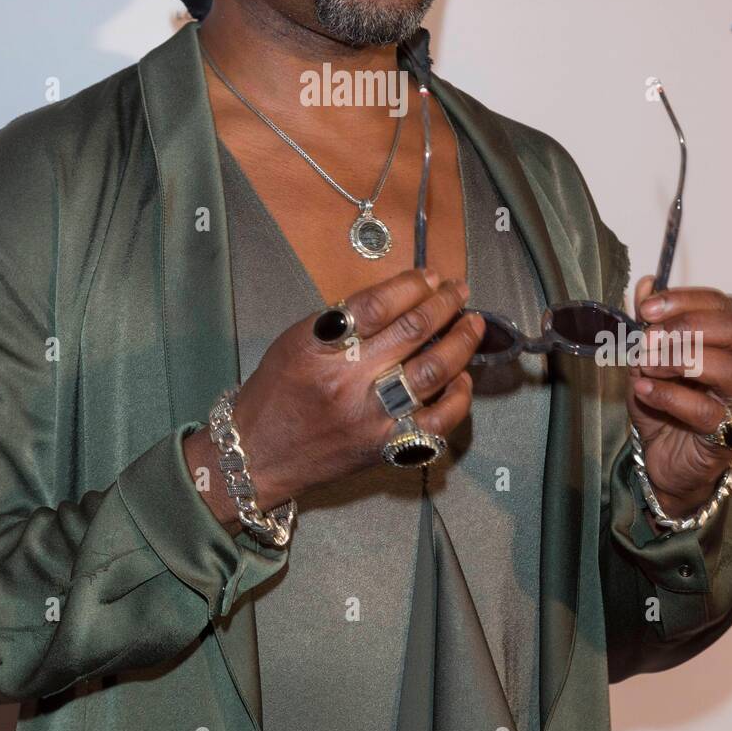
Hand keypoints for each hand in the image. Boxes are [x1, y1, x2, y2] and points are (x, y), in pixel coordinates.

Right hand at [193, 268, 483, 516]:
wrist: (258, 454)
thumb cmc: (276, 391)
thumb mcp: (295, 341)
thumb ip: (341, 319)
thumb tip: (398, 298)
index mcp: (320, 349)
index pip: (377, 306)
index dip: (411, 286)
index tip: (430, 276)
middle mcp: (348, 382)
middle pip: (411, 333)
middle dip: (444, 304)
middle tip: (459, 291)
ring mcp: (371, 419)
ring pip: (432, 373)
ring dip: (460, 343)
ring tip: (473, 324)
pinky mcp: (386, 449)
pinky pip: (437, 423)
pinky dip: (457, 398)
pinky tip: (462, 377)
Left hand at [627, 275, 731, 516]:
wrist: (665, 457)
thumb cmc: (666, 404)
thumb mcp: (649, 357)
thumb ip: (650, 323)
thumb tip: (645, 285)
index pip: (721, 304)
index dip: (684, 300)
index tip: (647, 308)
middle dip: (685, 327)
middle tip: (647, 338)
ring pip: (728, 368)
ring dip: (679, 360)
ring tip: (645, 366)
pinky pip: (707, 410)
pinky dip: (670, 396)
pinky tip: (644, 392)